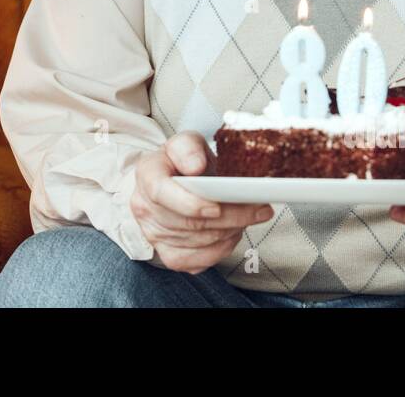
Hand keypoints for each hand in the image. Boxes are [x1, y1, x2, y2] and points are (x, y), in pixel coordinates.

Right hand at [131, 131, 273, 273]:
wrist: (176, 182)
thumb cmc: (183, 162)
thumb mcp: (186, 142)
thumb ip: (188, 147)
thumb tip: (195, 165)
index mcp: (147, 174)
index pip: (161, 193)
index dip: (190, 203)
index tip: (217, 206)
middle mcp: (145, 207)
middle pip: (189, 222)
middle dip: (229, 217)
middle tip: (260, 209)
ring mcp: (154, 235)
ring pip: (199, 242)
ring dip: (230, 230)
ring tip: (249, 216)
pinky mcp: (169, 255)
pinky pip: (199, 261)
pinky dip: (223, 248)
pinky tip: (233, 232)